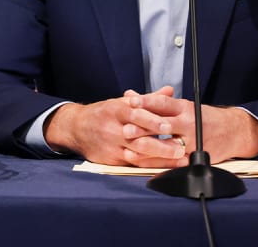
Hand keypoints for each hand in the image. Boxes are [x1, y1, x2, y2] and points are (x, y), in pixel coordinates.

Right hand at [44, 87, 187, 167]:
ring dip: (160, 158)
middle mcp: (112, 129)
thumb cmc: (104, 114)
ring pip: (137, 155)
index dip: (152, 120)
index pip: (135, 115)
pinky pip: (133, 165)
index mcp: (115, 110)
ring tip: (179, 159)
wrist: (76, 128)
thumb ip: (148, 99)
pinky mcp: (110, 160)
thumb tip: (169, 91)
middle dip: (161, 144)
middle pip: (138, 138)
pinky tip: (165, 166)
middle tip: (181, 147)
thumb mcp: (122, 102)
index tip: (168, 125)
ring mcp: (111, 146)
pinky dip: (149, 166)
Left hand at [127, 87, 257, 163]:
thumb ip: (155, 102)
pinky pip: (172, 163)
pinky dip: (156, 164)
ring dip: (147, 150)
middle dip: (144, 128)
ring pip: (167, 147)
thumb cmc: (202, 117)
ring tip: (129, 150)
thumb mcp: (181, 105)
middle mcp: (189, 124)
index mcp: (185, 108)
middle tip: (126, 130)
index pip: (163, 104)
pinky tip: (142, 163)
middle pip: (163, 126)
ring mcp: (192, 143)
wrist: (232, 131)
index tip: (130, 102)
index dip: (146, 102)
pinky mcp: (194, 158)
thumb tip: (128, 95)